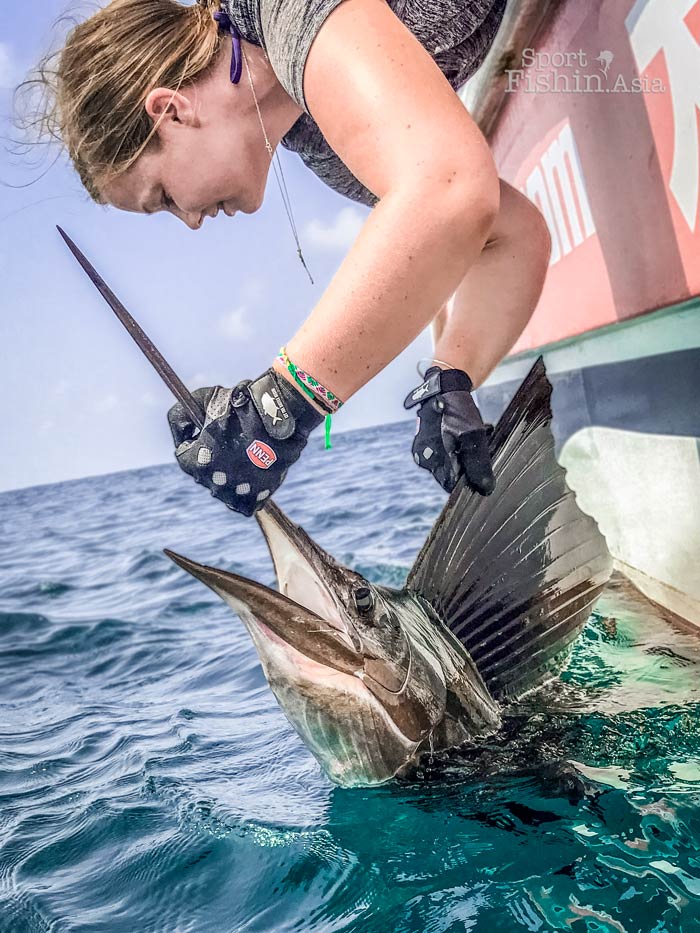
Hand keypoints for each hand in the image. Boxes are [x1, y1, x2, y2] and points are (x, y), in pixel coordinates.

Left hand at [167, 368, 323, 515]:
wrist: (279, 416)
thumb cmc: (239, 405)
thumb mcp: (200, 399)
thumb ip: (180, 417)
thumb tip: (182, 433)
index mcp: (196, 463)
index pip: (184, 455)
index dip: (196, 440)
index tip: (208, 432)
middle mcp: (212, 483)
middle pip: (204, 473)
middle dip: (212, 458)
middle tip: (230, 441)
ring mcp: (235, 492)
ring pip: (224, 487)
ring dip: (230, 473)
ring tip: (246, 453)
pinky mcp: (255, 498)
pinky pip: (244, 499)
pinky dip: (248, 487)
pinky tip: (254, 469)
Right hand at [404, 366, 494, 495]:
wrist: (445, 387)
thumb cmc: (458, 410)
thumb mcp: (474, 436)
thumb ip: (478, 464)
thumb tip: (485, 489)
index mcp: (432, 458)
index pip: (452, 484)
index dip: (469, 480)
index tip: (482, 469)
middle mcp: (424, 456)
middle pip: (450, 473)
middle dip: (467, 465)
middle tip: (479, 447)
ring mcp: (423, 449)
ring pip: (449, 462)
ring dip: (464, 455)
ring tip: (474, 438)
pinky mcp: (426, 442)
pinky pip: (444, 453)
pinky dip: (457, 448)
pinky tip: (464, 435)